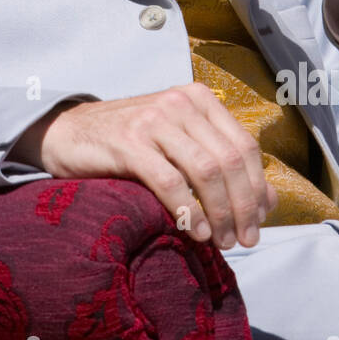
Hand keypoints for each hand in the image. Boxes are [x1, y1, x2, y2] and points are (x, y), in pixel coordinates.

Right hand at [14, 85, 277, 249]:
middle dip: (243, 206)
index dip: (257, 189)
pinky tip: (194, 231)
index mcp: (198, 99)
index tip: (258, 223)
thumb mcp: (179, 145)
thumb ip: (222, 165)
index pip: (245, 146)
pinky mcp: (128, 142)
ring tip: (220, 241)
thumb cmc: (128, 143)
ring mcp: (154, 120)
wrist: (68, 133)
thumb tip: (270, 202)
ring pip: (206, 171)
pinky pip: (170, 181)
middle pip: (230, 160)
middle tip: (244, 239)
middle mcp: (180, 103)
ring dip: (219, 213)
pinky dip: (188, 210)